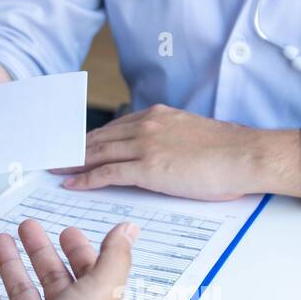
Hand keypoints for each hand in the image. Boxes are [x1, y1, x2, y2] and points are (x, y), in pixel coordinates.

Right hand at [0, 218, 138, 299]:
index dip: (79, 251)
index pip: (88, 273)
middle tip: (27, 227)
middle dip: (40, 251)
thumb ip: (115, 257)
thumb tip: (129, 230)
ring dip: (11, 264)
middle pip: (52, 277)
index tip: (67, 232)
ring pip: (21, 290)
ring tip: (0, 240)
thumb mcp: (103, 290)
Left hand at [52, 104, 300, 200]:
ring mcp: (145, 145)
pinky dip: (85, 178)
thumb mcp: (194, 137)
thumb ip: (172, 141)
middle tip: (53, 155)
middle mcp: (146, 125)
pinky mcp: (148, 168)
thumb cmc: (230, 152)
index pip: (116, 127)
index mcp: (158, 116)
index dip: (93, 138)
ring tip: (54, 169)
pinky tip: (71, 183)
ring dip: (72, 162)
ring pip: (97, 153)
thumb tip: (166, 157)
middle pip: (99, 137)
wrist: (246, 155)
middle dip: (74, 148)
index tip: (77, 144)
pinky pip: (107, 173)